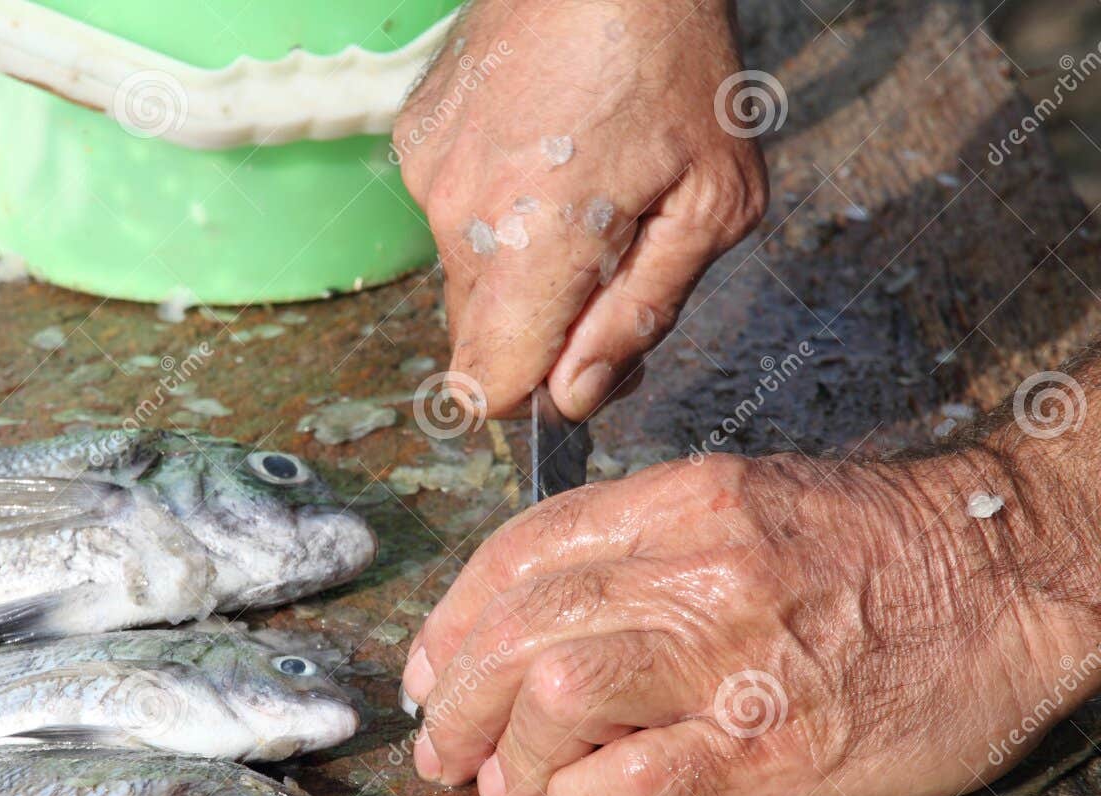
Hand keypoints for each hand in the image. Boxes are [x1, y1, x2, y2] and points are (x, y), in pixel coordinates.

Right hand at [394, 0, 768, 419]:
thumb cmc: (678, 63)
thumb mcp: (713, 205)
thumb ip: (642, 313)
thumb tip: (575, 396)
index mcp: (534, 248)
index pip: (486, 389)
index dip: (534, 397)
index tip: (583, 365)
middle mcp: (460, 219)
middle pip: (477, 339)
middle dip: (539, 331)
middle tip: (612, 265)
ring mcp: (429, 177)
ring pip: (465, 276)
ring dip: (518, 266)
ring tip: (583, 188)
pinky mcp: (417, 141)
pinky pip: (450, 214)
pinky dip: (494, 207)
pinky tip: (546, 150)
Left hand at [398, 444, 1100, 795]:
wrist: (1017, 575)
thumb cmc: (876, 549)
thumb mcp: (748, 505)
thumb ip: (641, 549)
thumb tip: (536, 623)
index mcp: (681, 502)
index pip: (520, 553)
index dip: (450, 622)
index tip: (427, 672)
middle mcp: (696, 568)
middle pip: (521, 630)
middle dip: (456, 699)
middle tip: (440, 747)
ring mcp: (735, 655)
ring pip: (559, 698)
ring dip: (509, 753)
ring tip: (505, 785)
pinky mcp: (775, 742)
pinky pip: (635, 780)